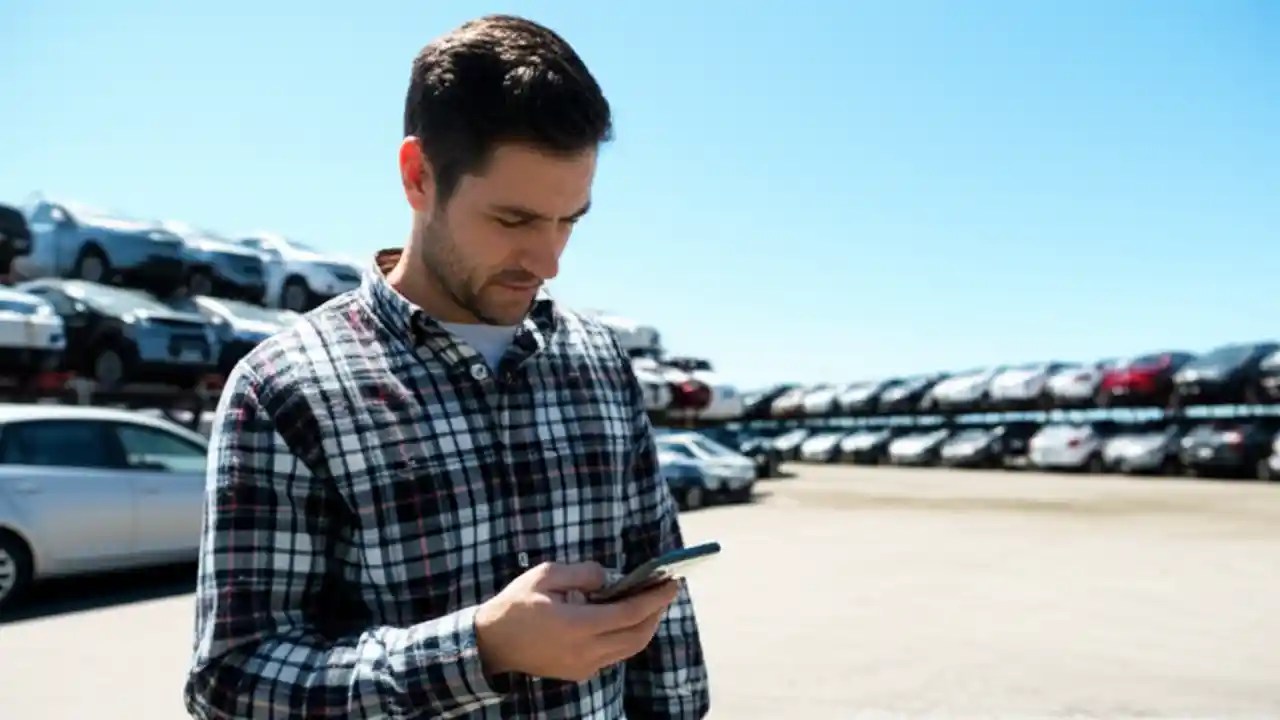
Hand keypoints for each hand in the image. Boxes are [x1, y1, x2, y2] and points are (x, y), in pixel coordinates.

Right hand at [475, 561, 678, 681]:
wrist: (493, 643)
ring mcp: (584, 666)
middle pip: (638, 635)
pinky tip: (624, 618)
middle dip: (656, 612)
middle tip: (665, 590)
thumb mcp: (547, 575)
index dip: (655, 598)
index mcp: (577, 625)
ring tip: (649, 603)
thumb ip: (584, 573)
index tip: (671, 582)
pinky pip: (614, 655)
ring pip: (629, 649)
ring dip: (644, 626)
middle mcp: (586, 651)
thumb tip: (611, 577)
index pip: (630, 614)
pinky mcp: (580, 672)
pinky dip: (627, 636)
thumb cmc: (517, 604)